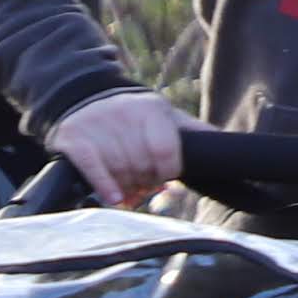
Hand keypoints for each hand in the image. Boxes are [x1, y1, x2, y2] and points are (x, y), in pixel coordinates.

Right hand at [47, 90, 189, 209]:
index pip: (166, 151)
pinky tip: (114, 198)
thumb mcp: (164, 117)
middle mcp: (123, 111)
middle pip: (141, 164)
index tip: (164, 177)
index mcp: (151, 108)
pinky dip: (104, 185)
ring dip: (126, 187)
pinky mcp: (73, 136)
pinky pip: (91, 166)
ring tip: (129, 188)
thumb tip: (224, 142)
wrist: (85, 99)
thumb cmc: (134, 118)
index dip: (168, 172)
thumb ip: (191, 131)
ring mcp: (95, 123)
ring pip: (118, 169)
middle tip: (144, 185)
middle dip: (145, 181)